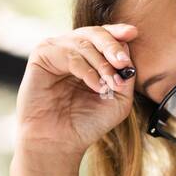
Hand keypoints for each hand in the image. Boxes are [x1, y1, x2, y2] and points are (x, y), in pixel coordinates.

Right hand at [15, 23, 138, 161]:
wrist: (59, 142)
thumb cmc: (87, 123)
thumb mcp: (119, 100)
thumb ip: (126, 75)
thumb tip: (127, 48)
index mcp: (89, 57)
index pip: (104, 36)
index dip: (118, 32)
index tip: (133, 33)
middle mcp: (71, 50)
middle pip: (95, 33)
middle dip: (112, 46)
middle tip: (122, 62)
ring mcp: (56, 51)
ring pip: (84, 42)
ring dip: (102, 63)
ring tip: (110, 84)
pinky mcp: (42, 56)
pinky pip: (69, 54)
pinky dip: (86, 70)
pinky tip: (96, 86)